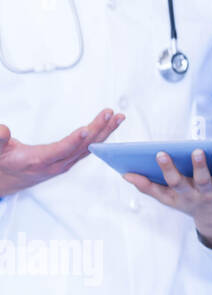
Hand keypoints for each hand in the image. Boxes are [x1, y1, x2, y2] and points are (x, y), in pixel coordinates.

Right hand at [0, 109, 124, 195]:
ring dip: (104, 132)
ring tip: (117, 118)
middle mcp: (56, 163)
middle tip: (110, 114)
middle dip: (98, 129)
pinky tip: (109, 127)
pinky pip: (88, 149)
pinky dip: (101, 137)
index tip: (86, 129)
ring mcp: (64, 163)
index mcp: (39, 161)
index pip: (61, 150)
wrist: (6, 180)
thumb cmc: (3, 164)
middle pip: (81, 147)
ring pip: (89, 148)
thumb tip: (2, 129)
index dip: (74, 141)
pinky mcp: (68, 161)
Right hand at [123, 149, 211, 251]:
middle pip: (201, 181)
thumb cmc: (190, 203)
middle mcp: (205, 195)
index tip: (160, 153)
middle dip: (199, 167)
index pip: (174, 182)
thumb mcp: (169, 199)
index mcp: (186, 195)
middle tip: (197, 151)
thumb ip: (148, 187)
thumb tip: (126, 175)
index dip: (167, 169)